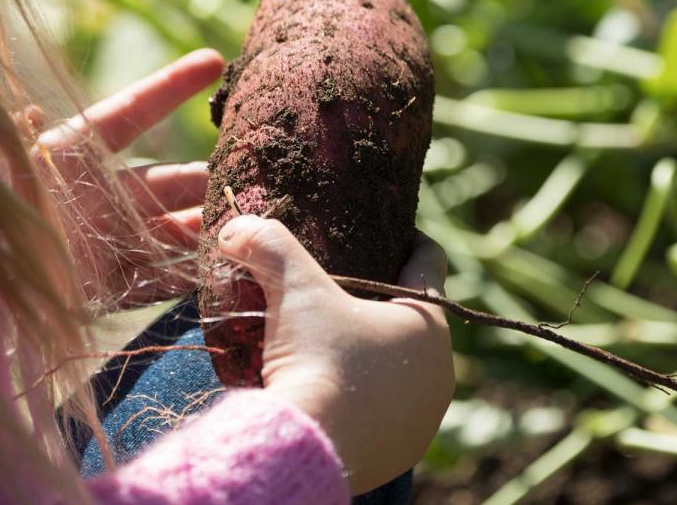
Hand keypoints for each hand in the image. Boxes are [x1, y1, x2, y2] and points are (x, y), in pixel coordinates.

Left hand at [28, 49, 223, 304]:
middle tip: (248, 177)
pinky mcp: (107, 288)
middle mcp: (92, 198)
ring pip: (170, 229)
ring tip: (247, 229)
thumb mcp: (0, 182)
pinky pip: (159, 278)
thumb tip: (26, 110)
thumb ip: (14, 148)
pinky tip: (225, 271)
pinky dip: (190, 276)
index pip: (127, 114)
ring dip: (206, 229)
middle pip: (163, 181)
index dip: (168, 88)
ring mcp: (103, 242)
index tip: (215, 61)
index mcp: (66, 159)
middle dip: (205, 179)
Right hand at [216, 215, 454, 494]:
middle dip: (380, 304)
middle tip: (341, 292)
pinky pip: (387, 413)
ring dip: (374, 356)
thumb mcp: (293, 292)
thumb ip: (270, 247)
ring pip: (402, 370)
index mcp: (429, 321)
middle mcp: (440, 368)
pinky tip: (333, 393)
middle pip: (413, 319)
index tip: (387, 231)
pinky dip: (364, 400)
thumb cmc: (314, 358)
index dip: (406, 238)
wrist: (307, 445)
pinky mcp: (405, 450)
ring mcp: (426, 414)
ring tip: (332, 346)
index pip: (428, 260)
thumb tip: (236, 225)